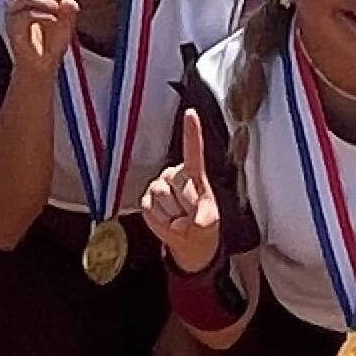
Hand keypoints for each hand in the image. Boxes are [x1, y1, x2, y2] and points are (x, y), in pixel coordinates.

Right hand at [3, 0, 77, 76]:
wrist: (40, 66)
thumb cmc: (52, 42)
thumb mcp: (68, 22)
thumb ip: (70, 10)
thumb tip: (69, 0)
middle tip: (60, 4)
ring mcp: (14, 9)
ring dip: (49, 1)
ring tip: (55, 14)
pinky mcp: (12, 22)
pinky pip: (28, 9)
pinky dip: (44, 13)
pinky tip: (49, 22)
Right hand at [138, 107, 221, 271]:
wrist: (187, 242)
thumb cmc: (202, 227)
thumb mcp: (209, 223)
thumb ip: (205, 220)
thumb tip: (198, 221)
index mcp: (195, 175)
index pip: (193, 151)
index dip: (191, 132)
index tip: (191, 113)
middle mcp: (176, 175)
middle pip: (173, 180)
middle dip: (182, 202)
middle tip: (189, 215)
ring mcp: (159, 185)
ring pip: (160, 194)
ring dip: (171, 212)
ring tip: (179, 218)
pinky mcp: (147, 198)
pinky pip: (149, 207)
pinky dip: (158, 219)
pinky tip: (167, 220)